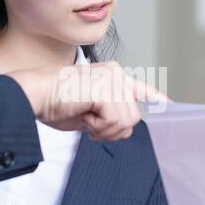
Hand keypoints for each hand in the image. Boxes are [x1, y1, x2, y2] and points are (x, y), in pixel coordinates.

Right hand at [7, 61, 167, 140]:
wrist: (34, 95)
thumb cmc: (53, 103)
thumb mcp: (88, 112)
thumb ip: (107, 115)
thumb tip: (123, 129)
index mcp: (111, 75)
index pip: (140, 89)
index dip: (156, 100)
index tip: (170, 107)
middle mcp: (116, 73)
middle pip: (133, 118)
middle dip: (112, 130)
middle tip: (89, 123)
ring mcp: (113, 79)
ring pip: (127, 122)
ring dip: (104, 129)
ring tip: (85, 117)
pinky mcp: (107, 89)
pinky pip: (116, 122)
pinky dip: (99, 127)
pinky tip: (84, 115)